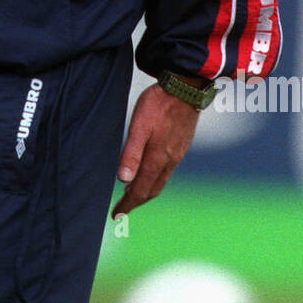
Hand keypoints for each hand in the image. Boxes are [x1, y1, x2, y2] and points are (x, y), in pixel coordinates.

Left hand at [110, 82, 199, 217]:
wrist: (186, 88)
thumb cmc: (158, 104)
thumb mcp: (139, 127)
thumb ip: (131, 153)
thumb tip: (123, 180)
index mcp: (157, 159)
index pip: (141, 190)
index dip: (128, 204)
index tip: (116, 215)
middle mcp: (169, 161)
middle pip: (152, 190)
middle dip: (136, 201)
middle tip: (122, 208)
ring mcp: (177, 154)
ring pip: (160, 181)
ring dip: (146, 191)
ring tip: (132, 193)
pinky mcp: (181, 145)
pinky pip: (167, 171)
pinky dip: (155, 178)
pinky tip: (150, 172)